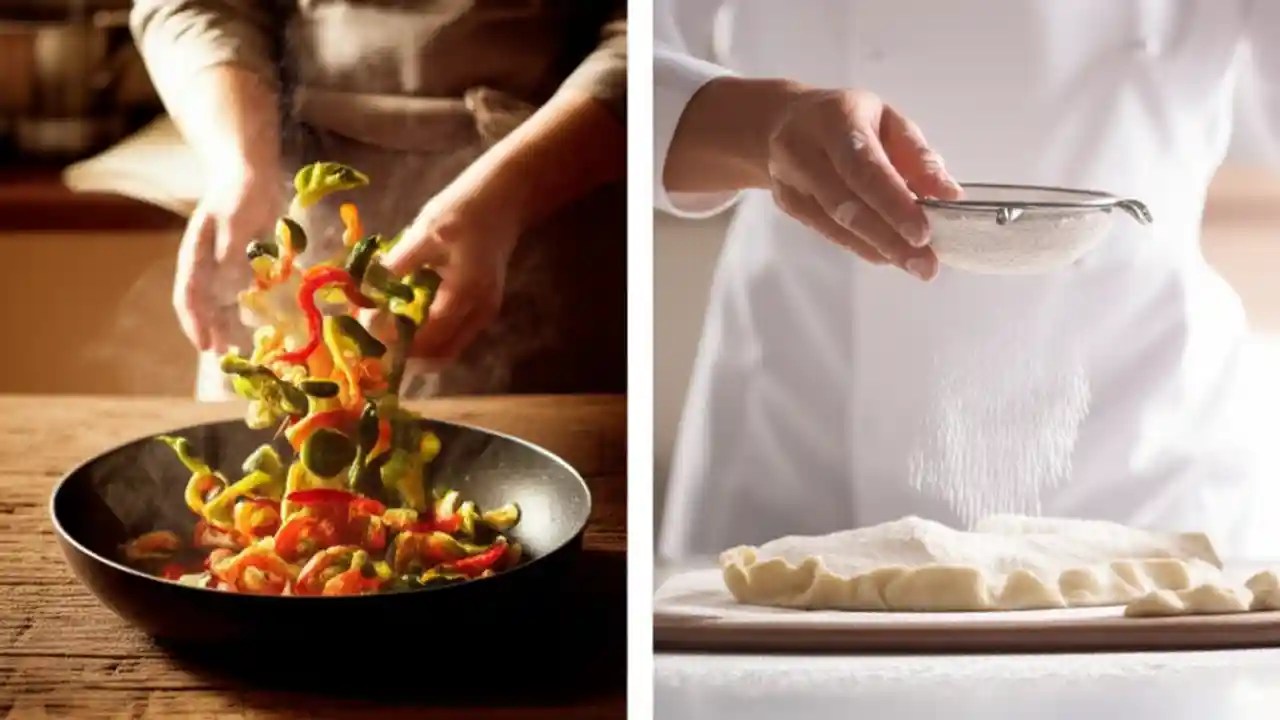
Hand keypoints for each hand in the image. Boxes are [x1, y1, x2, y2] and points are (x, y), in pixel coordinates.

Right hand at [173, 166, 283, 351]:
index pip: (189, 295)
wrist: (250, 172)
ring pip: (222, 302)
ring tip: (241, 349)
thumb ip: (231, 250)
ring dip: (229, 324)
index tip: (205, 345)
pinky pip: (243, 291)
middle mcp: (206, 264)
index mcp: (196, 254)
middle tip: (225, 357)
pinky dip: (250, 308)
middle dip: (212, 331)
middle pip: (204, 305)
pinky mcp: (242, 262)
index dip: (195, 322)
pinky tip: (262, 323)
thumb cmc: (239, 191)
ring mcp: (223, 264)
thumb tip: (227, 286)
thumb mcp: (235, 219)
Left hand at [378, 191, 519, 361]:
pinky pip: (453, 338)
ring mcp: (484, 314)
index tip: (363, 323)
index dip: (392, 336)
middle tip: (372, 339)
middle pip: (438, 355)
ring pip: (447, 351)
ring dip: (416, 350)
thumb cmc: (465, 210)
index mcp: (465, 294)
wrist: (504, 199)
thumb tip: (366, 291)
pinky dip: (429, 338)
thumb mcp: (425, 231)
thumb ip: (398, 264)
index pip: (425, 334)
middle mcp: (479, 313)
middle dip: (404, 354)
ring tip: (385, 333)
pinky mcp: (482, 308)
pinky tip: (406, 323)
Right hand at [764, 89, 961, 279]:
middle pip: (845, 203)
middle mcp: (803, 150)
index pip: (863, 167)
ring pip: (835, 224)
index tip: (923, 234)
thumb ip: (917, 156)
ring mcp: (790, 181)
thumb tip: (949, 195)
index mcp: (834, 120)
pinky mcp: (787, 204)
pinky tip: (887, 255)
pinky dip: (861, 247)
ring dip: (878, 248)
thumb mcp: (888, 121)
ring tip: (915, 264)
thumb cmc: (849, 119)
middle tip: (926, 265)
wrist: (782, 122)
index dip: (893, 203)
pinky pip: (827, 232)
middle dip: (889, 238)